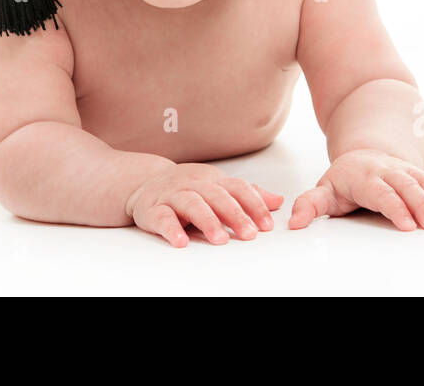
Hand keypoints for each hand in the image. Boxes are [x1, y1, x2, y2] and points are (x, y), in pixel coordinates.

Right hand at [125, 163, 284, 247]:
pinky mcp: (153, 209)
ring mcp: (173, 195)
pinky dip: (171, 229)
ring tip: (220, 239)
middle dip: (235, 215)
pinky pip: (162, 217)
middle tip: (249, 235)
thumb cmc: (188, 188)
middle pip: (217, 196)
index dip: (253, 205)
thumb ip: (247, 195)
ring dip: (207, 221)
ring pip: (192, 204)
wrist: (145, 183)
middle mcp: (194, 185)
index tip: (267, 226)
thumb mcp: (218, 188)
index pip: (237, 189)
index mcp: (213, 180)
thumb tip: (278, 201)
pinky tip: (181, 242)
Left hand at [288, 148, 423, 230]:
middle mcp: (389, 171)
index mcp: (365, 176)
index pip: (382, 192)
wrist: (363, 157)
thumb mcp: (325, 191)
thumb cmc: (345, 180)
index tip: (406, 225)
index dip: (394, 206)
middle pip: (408, 185)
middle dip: (421, 204)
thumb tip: (295, 224)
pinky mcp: (422, 174)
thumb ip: (310, 206)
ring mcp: (408, 171)